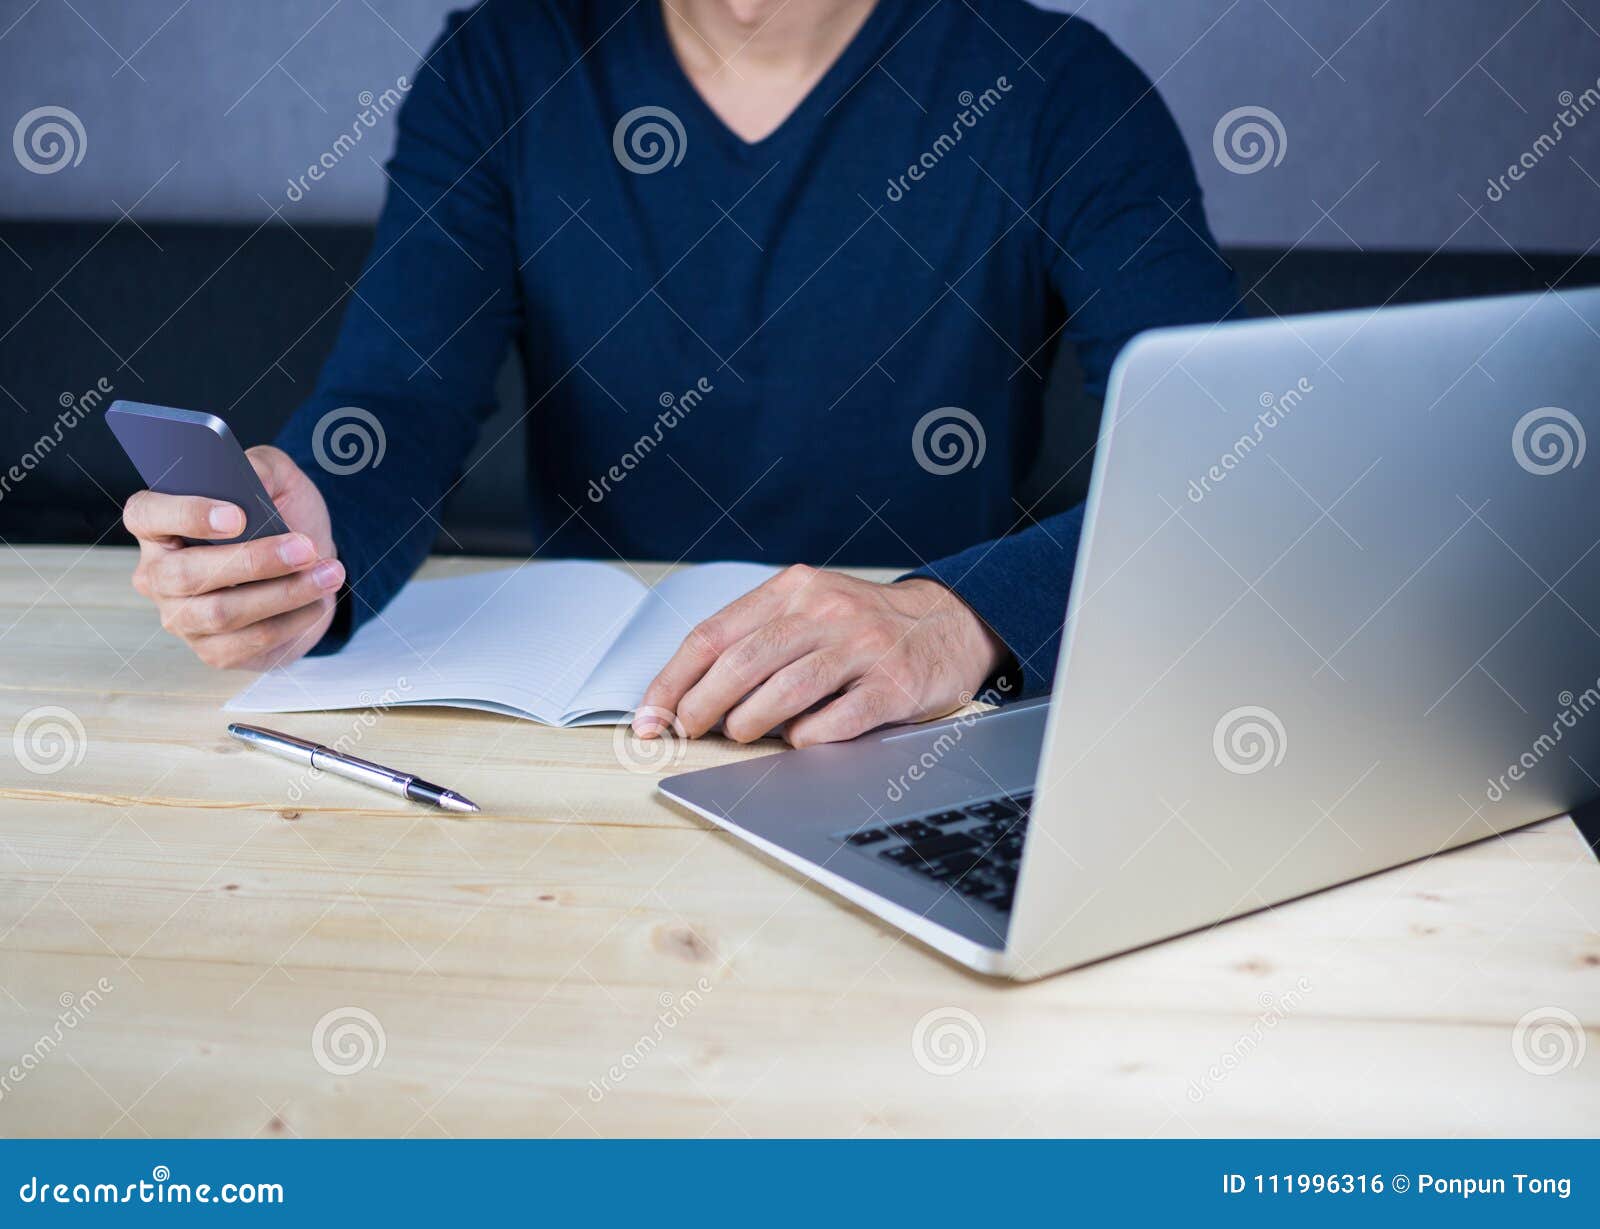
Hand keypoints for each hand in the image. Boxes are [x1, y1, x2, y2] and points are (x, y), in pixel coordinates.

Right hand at [125, 445, 341, 670]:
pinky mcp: (213, 650)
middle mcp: (158, 574)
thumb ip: (260, 465)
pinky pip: (249, 641)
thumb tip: (248, 474)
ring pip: (222, 612)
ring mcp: (181, 617)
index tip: (237, 515)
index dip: (185, 515)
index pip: (145, 515)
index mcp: (159, 524)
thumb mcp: (277, 477)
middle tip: (307, 547)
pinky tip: (317, 601)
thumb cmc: (281, 514)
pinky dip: (291, 620)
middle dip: (255, 561)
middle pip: (187, 574)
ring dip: (284, 593)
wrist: (310, 562)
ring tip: (330, 573)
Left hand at [636, 566, 1005, 747]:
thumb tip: (692, 696)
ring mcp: (862, 647)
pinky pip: (836, 721)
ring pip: (784, 691)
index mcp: (793, 590)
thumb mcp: (809, 609)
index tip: (651, 716)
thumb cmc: (864, 626)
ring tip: (741, 735)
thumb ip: (757, 638)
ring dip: (749, 723)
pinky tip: (798, 741)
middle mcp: (825, 611)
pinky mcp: (893, 685)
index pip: (713, 635)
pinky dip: (806, 738)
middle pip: (742, 662)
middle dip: (702, 706)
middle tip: (688, 732)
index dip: (673, 680)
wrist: (949, 624)